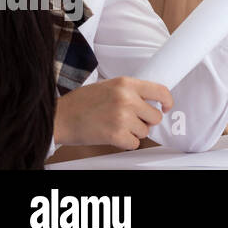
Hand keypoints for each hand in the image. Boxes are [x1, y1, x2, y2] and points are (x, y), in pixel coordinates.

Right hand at [53, 77, 173, 149]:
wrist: (59, 117)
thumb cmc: (81, 103)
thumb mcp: (109, 86)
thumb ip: (130, 91)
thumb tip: (150, 99)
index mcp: (126, 83)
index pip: (160, 91)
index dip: (167, 101)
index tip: (166, 107)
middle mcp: (127, 99)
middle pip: (155, 116)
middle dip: (145, 121)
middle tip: (130, 120)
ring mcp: (122, 117)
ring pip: (145, 131)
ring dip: (134, 132)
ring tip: (116, 126)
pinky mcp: (116, 135)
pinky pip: (134, 143)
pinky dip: (126, 143)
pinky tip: (113, 135)